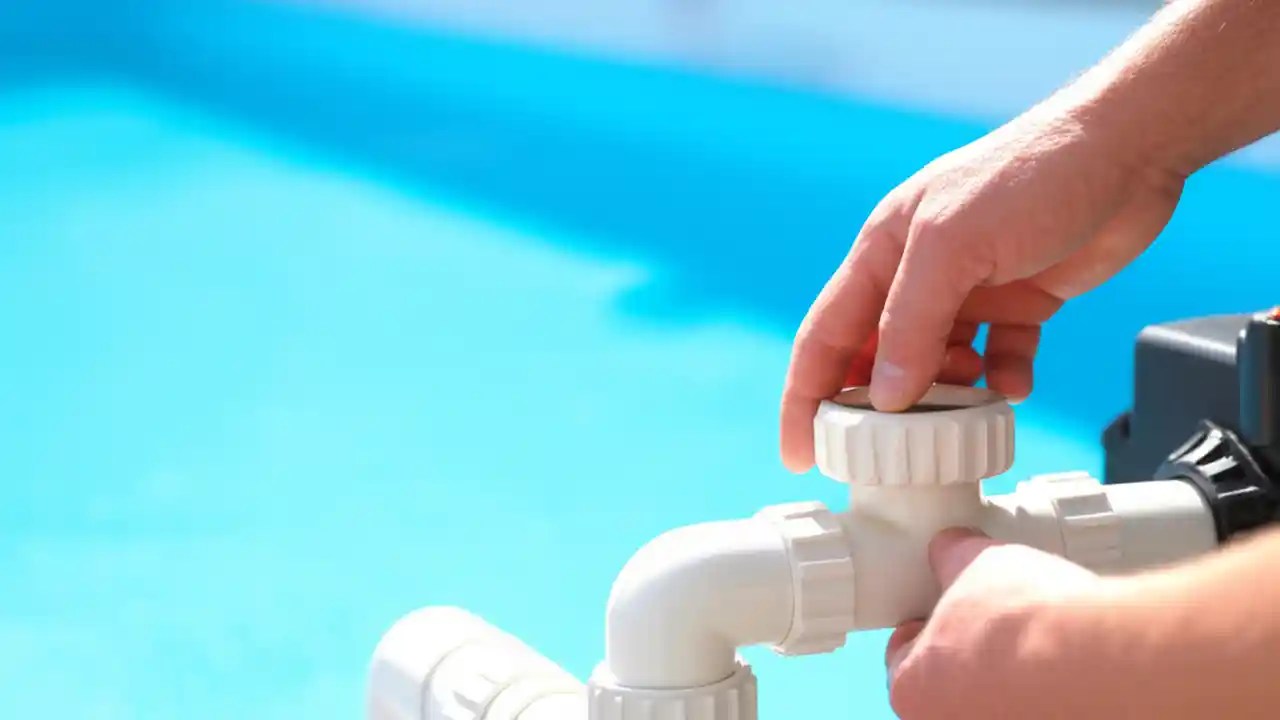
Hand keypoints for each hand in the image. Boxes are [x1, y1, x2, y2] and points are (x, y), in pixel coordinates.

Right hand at [780, 107, 1183, 471]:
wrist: (1127, 149)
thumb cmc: (1031, 174)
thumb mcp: (953, 246)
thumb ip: (911, 321)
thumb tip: (885, 395)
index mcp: (883, 252)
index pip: (825, 336)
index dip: (803, 398)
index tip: (796, 452)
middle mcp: (918, 274)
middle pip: (877, 358)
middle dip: (877, 410)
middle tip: (884, 456)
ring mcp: (969, 290)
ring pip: (938, 367)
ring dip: (946, 398)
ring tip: (963, 413)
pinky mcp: (1019, 302)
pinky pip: (997, 359)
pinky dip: (1001, 381)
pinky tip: (1014, 385)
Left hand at [886, 528, 1102, 719]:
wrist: (1101, 659)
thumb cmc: (1024, 617)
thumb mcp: (975, 561)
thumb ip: (952, 558)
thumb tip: (948, 548)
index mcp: (912, 689)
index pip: (901, 656)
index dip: (924, 626)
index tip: (944, 612)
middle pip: (946, 684)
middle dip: (967, 652)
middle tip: (993, 623)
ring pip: (991, 701)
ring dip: (1007, 677)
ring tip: (1035, 643)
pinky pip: (1035, 708)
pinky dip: (1044, 694)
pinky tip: (1063, 668)